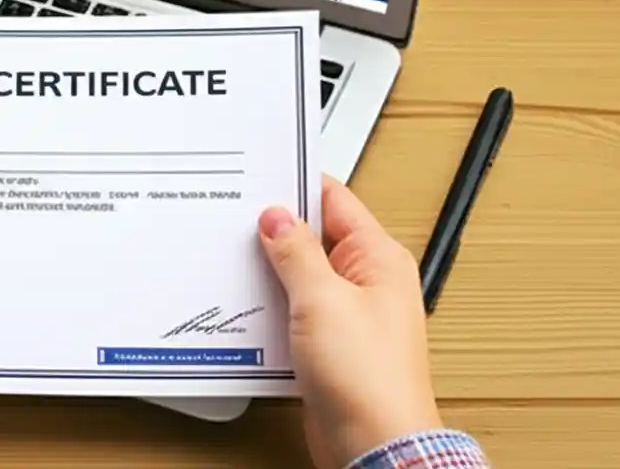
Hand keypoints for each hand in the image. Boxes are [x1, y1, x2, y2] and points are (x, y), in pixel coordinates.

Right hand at [258, 176, 441, 468]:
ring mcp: (349, 314)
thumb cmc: (370, 378)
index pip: (336, 201)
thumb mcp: (321, 299)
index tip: (262, 178)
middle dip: (278, 230)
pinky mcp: (331, 344)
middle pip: (316, 237)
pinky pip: (296, 310)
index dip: (297, 186)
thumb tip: (277, 218)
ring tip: (239, 261)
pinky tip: (251, 305)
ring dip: (273, 271)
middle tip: (240, 220)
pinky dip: (273, 305)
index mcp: (379, 258)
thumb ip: (296, 253)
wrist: (375, 443)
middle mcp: (368, 282)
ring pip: (302, 275)